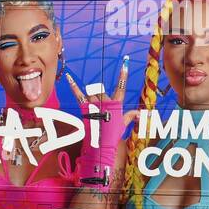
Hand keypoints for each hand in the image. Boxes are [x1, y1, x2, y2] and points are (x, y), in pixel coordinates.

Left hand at [66, 57, 136, 190]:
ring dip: (92, 99)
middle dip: (100, 98)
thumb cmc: (113, 134)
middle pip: (102, 91)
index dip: (123, 75)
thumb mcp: (123, 124)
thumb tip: (139, 113)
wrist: (101, 144)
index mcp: (116, 104)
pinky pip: (79, 95)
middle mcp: (106, 102)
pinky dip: (73, 86)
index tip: (124, 63)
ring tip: (93, 112)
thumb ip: (130, 116)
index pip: (121, 86)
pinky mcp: (85, 108)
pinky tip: (69, 78)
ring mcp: (95, 104)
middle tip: (99, 112)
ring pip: (92, 93)